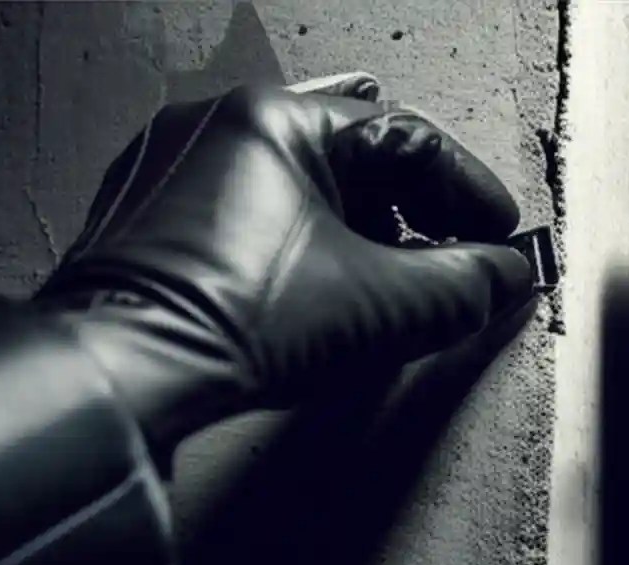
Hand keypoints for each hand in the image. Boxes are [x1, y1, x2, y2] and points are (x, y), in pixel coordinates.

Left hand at [34, 76, 532, 450]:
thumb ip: (467, 285)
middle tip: (456, 258)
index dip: (469, 191)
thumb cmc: (234, 325)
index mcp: (276, 120)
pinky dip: (306, 244)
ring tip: (395, 282)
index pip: (408, 139)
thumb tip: (507, 276)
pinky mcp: (153, 223)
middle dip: (420, 213)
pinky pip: (254, 214)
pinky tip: (325, 289)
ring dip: (364, 230)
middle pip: (356, 158)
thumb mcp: (384, 305)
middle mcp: (220, 128)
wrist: (121, 381)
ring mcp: (177, 172)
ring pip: (304, 186)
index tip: (499, 234)